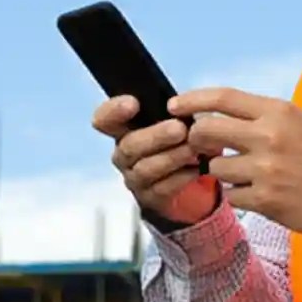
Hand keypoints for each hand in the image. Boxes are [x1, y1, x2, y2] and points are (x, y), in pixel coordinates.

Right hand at [91, 95, 217, 225]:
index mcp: (124, 128)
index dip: (113, 111)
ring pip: (145, 169)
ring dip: (171, 157)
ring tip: (193, 150)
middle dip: (156, 136)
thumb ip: (173, 110)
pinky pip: (161, 189)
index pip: (105, 119)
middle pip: (129, 146)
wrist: (190, 173)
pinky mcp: (149, 197)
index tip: (133, 103)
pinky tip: (197, 168)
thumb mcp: (175, 117)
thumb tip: (183, 104)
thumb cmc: (179, 136)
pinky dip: (181, 177)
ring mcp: (134, 177)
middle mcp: (124, 154)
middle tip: (180, 129)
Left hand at [169, 87, 301, 236]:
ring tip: (244, 173)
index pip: (222, 98)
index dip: (192, 100)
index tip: (174, 105)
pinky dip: (237, 195)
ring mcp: (266, 170)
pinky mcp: (266, 200)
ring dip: (221, 171)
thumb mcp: (297, 120)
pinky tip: (255, 193)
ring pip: (216, 166)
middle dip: (196, 139)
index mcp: (277, 112)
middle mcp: (269, 137)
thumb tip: (217, 111)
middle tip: (200, 145)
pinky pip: (230, 195)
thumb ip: (260, 115)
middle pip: (207, 130)